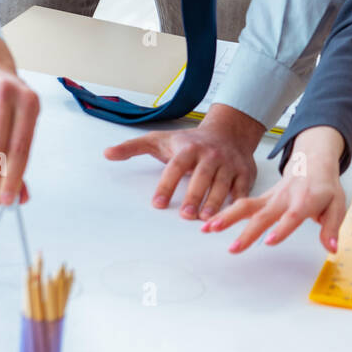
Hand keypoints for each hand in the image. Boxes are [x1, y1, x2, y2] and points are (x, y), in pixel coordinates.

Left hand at [104, 103, 264, 219]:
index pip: (175, 166)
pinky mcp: (245, 172)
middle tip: (186, 216)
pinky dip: (240, 201)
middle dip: (195, 196)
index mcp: (188, 148)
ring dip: (216, 202)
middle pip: (202, 176)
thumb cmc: (190, 141)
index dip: (166, 185)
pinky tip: (233, 216)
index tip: (157, 204)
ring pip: (223, 184)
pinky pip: (243, 188)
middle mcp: (211, 155)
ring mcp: (229, 164)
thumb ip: (133, 147)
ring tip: (207, 220)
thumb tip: (107, 154)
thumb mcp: (161, 140)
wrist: (229, 131)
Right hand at [200, 126, 346, 254]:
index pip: (293, 215)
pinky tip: (209, 224)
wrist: (313, 162)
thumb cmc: (325, 186)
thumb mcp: (338, 205)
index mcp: (306, 199)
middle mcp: (284, 198)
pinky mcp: (261, 199)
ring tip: (209, 229)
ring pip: (246, 206)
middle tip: (235, 248)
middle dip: (248, 232)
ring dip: (227, 218)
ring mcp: (270, 198)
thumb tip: (331, 247)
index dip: (282, 228)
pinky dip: (224, 214)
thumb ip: (332, 227)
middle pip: (264, 214)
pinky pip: (241, 206)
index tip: (269, 241)